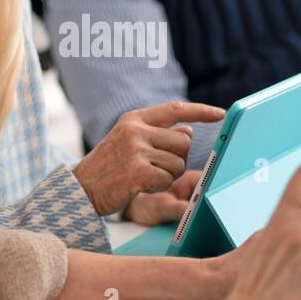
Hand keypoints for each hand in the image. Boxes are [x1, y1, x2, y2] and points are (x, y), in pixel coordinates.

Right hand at [73, 101, 225, 216]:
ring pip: (178, 163)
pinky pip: (167, 179)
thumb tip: (188, 130)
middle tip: (155, 169)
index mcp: (133, 119)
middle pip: (183, 142)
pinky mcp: (138, 171)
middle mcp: (135, 130)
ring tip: (143, 178)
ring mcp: (136, 150)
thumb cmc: (107, 168)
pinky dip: (158, 186)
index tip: (221, 113)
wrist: (79, 190)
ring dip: (167, 176)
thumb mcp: (128, 143)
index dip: (201, 111)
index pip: (175, 109)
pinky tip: (140, 186)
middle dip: (177, 159)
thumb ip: (156, 134)